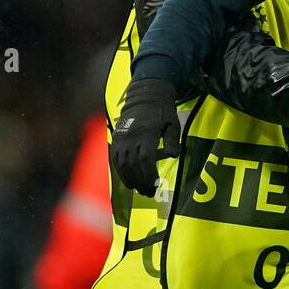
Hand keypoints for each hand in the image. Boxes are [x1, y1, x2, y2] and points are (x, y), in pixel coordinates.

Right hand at [110, 77, 180, 195]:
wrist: (144, 96)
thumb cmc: (162, 111)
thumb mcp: (172, 123)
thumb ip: (172, 140)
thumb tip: (172, 155)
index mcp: (146, 133)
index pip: (146, 158)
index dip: (149, 173)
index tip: (155, 184)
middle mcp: (131, 137)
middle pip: (133, 164)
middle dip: (141, 181)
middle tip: (149, 193)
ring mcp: (121, 139)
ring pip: (122, 164)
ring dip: (131, 179)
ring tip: (140, 189)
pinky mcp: (116, 140)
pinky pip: (116, 160)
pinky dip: (121, 172)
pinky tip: (129, 181)